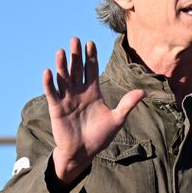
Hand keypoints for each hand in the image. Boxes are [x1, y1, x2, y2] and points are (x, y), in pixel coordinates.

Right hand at [44, 38, 143, 190]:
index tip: (90, 43)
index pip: (91, 70)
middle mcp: (79, 93)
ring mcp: (67, 99)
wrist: (83, 153)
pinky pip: (52, 93)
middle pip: (77, 69)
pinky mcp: (57, 108)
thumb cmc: (100, 137)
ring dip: (62, 65)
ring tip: (61, 51)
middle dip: (76, 55)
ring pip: (63, 78)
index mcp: (93, 92)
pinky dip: (49, 83)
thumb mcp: (117, 120)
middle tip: (75, 39)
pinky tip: (48, 72)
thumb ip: (127, 105)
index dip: (90, 57)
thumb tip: (143, 92)